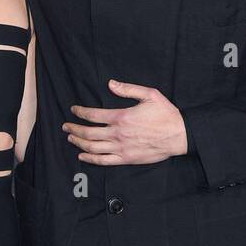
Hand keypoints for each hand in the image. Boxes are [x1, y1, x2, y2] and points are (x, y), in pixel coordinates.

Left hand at [64, 79, 187, 165]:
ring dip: (79, 142)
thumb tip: (110, 84)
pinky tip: (82, 156)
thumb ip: (128, 89)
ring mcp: (121, 148)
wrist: (179, 135)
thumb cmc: (166, 114)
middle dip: (74, 128)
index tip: (73, 110)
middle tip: (66, 126)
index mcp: (121, 117)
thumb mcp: (150, 95)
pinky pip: (104, 161)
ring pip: (93, 147)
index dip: (80, 112)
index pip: (93, 115)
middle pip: (88, 132)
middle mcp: (118, 134)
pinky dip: (90, 159)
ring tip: (71, 137)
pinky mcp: (126, 158)